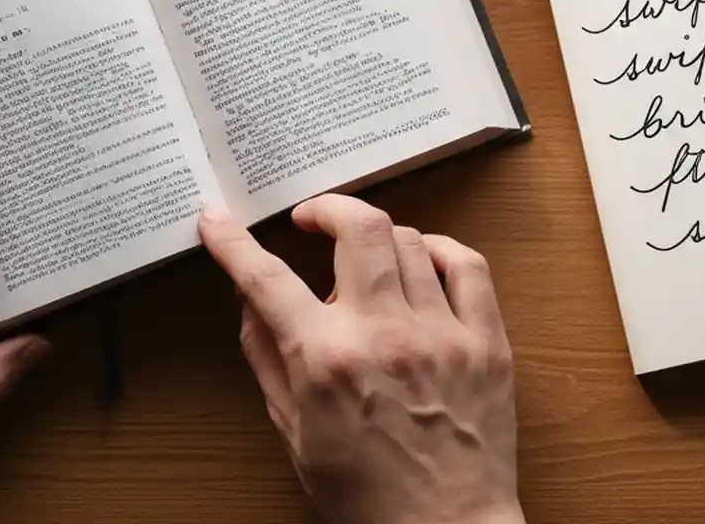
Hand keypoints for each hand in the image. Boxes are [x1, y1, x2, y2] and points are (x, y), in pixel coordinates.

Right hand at [199, 195, 522, 523]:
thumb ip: (267, 359)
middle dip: (327, 209)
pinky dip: (441, 250)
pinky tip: (424, 262)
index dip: (233, 242)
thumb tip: (251, 301)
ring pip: (410, 240)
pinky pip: (469, 266)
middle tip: (312, 219)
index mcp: (327, 362)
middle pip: (359, 228)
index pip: (267, 280)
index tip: (217, 221)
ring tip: (366, 263)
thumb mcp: (295, 433)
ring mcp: (442, 334)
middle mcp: (385, 335)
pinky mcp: (487, 343)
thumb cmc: (364, 495)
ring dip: (378, 238)